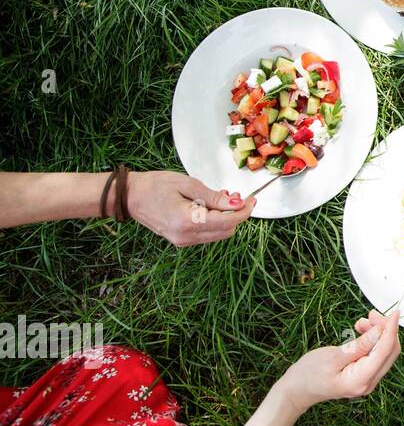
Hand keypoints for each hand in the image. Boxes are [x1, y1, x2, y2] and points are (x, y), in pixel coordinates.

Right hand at [127, 171, 254, 245]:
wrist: (129, 197)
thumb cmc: (154, 186)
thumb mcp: (188, 184)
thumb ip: (214, 197)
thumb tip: (236, 204)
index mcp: (188, 222)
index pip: (228, 222)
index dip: (244, 211)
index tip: (252, 200)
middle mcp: (186, 236)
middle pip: (226, 231)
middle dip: (236, 214)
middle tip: (236, 196)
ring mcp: (182, 241)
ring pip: (218, 234)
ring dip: (226, 219)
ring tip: (220, 199)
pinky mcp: (180, 240)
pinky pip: (207, 234)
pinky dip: (214, 222)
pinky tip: (209, 207)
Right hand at [273, 309, 401, 414]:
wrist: (296, 390)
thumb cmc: (309, 374)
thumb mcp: (333, 356)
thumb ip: (360, 345)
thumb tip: (381, 331)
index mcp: (361, 379)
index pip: (385, 351)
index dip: (391, 329)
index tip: (395, 313)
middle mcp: (368, 382)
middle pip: (389, 351)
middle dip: (385, 329)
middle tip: (371, 314)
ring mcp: (367, 380)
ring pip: (383, 352)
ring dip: (378, 334)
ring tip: (362, 322)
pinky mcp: (363, 375)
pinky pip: (375, 355)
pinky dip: (372, 340)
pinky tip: (361, 331)